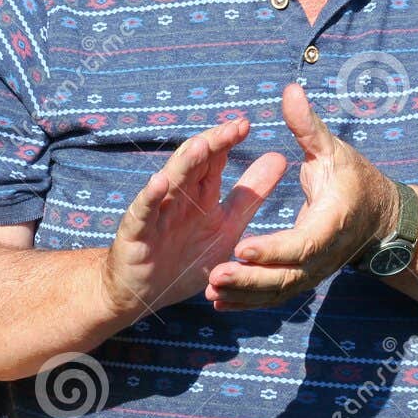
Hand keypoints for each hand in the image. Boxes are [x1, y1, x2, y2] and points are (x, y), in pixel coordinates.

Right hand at [101, 118, 285, 317]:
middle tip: (234, 127)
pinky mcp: (137, 234)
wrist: (145, 293)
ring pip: (171, 182)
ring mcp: (157, 213)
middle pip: (195, 163)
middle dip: (213, 144)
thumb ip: (250, 196)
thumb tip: (279, 158)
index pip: (214, 159)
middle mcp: (179, 197)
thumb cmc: (186, 256)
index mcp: (200, 194)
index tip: (246, 124)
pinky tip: (160, 183)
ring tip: (202, 146)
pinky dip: (150, 197)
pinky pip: (143, 213)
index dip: (228, 141)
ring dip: (185, 164)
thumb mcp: (227, 227)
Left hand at [206, 83, 399, 309]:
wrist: (381, 216)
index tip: (241, 248)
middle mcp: (324, 254)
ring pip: (279, 293)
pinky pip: (276, 296)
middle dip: (250, 281)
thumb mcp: (332, 149)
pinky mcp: (305, 278)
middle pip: (287, 277)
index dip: (273, 249)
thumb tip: (290, 90)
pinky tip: (219, 301)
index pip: (302, 243)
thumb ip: (307, 126)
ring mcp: (315, 271)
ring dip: (245, 296)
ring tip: (210, 291)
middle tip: (214, 276)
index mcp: (332, 221)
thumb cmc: (354, 177)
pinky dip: (249, 301)